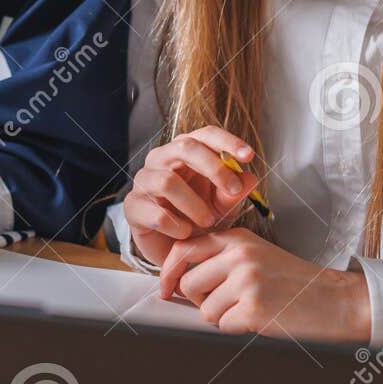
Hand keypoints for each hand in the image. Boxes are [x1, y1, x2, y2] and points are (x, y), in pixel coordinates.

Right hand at [123, 125, 261, 267]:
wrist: (171, 249)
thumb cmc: (196, 218)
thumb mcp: (221, 205)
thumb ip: (234, 192)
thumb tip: (250, 178)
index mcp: (183, 151)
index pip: (204, 135)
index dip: (227, 141)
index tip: (249, 156)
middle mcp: (160, 159)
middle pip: (185, 147)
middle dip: (214, 168)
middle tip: (232, 191)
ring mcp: (143, 181)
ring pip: (168, 182)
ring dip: (195, 205)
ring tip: (208, 222)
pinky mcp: (132, 206)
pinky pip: (158, 214)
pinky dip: (178, 227)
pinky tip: (185, 234)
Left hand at [158, 228, 372, 342]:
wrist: (335, 299)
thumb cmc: (293, 281)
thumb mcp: (255, 255)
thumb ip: (219, 259)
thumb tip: (177, 280)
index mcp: (236, 239)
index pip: (183, 249)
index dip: (167, 272)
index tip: (164, 288)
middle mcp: (238, 256)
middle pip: (188, 284)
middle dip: (198, 300)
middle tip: (223, 303)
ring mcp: (246, 281)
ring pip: (204, 309)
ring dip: (221, 316)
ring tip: (248, 308)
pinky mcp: (254, 308)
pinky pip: (223, 325)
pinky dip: (237, 328)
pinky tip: (259, 318)